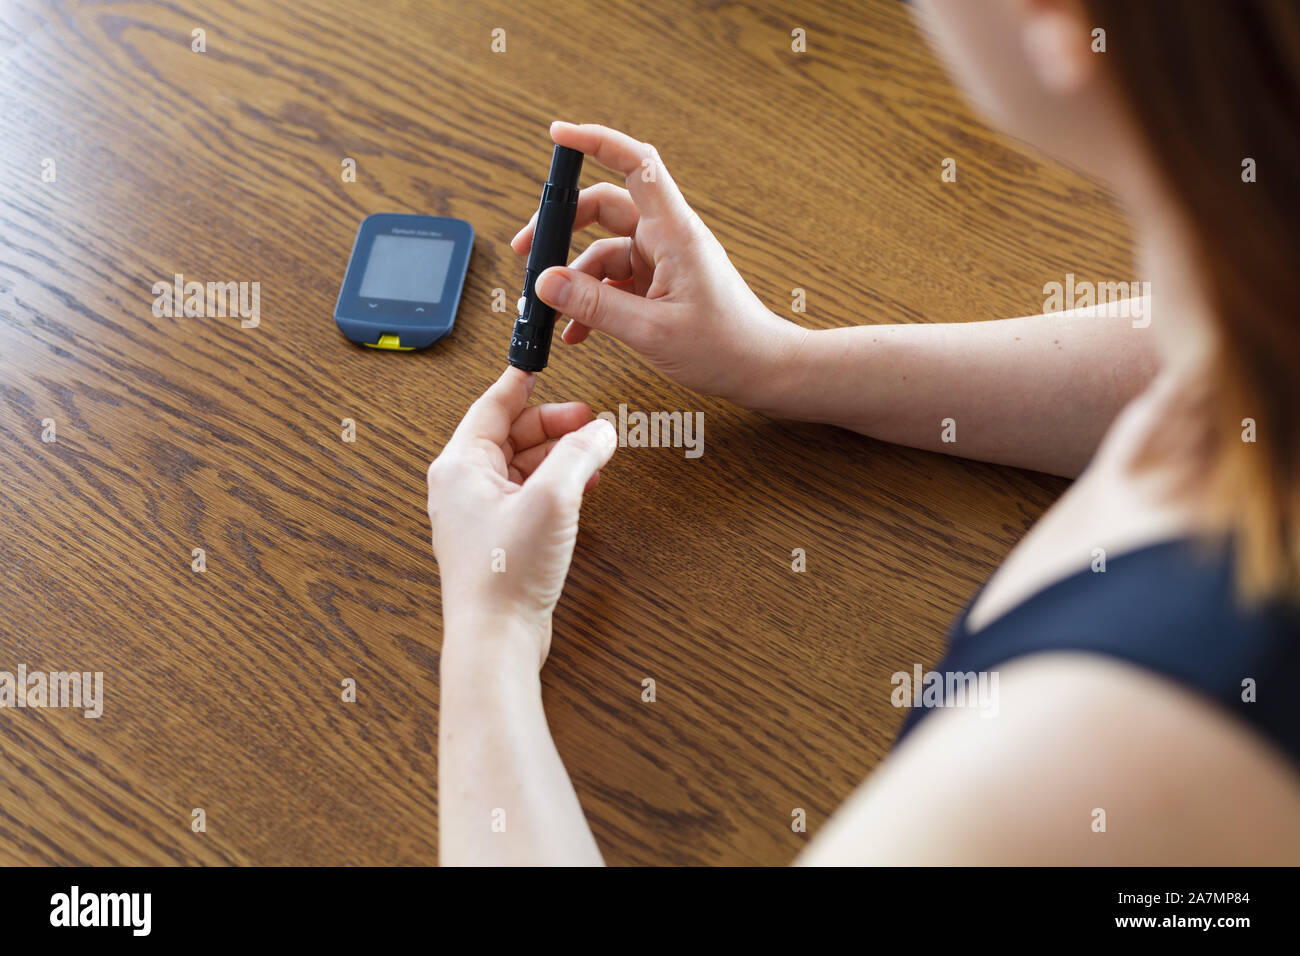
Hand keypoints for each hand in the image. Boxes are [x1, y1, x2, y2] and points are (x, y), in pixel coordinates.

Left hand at [427, 367, 617, 667]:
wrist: (496, 638)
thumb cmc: (505, 573)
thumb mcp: (552, 497)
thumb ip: (579, 454)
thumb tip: (600, 431)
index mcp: (460, 466)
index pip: (492, 406)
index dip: (522, 383)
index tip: (540, 364)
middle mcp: (463, 487)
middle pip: (511, 435)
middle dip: (554, 425)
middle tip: (591, 420)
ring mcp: (480, 514)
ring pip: (523, 466)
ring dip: (560, 456)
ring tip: (595, 452)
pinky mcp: (498, 539)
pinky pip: (528, 495)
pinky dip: (556, 485)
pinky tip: (583, 487)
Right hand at [511, 121, 806, 409]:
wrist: (760, 369)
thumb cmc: (724, 346)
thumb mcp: (651, 330)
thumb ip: (596, 305)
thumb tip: (546, 282)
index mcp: (673, 232)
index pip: (635, 164)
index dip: (596, 141)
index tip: (557, 135)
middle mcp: (666, 237)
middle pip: (604, 207)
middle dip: (561, 225)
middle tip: (526, 250)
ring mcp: (662, 260)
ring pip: (603, 250)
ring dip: (574, 278)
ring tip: (550, 310)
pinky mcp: (659, 284)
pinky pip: (614, 281)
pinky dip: (592, 300)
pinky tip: (576, 330)